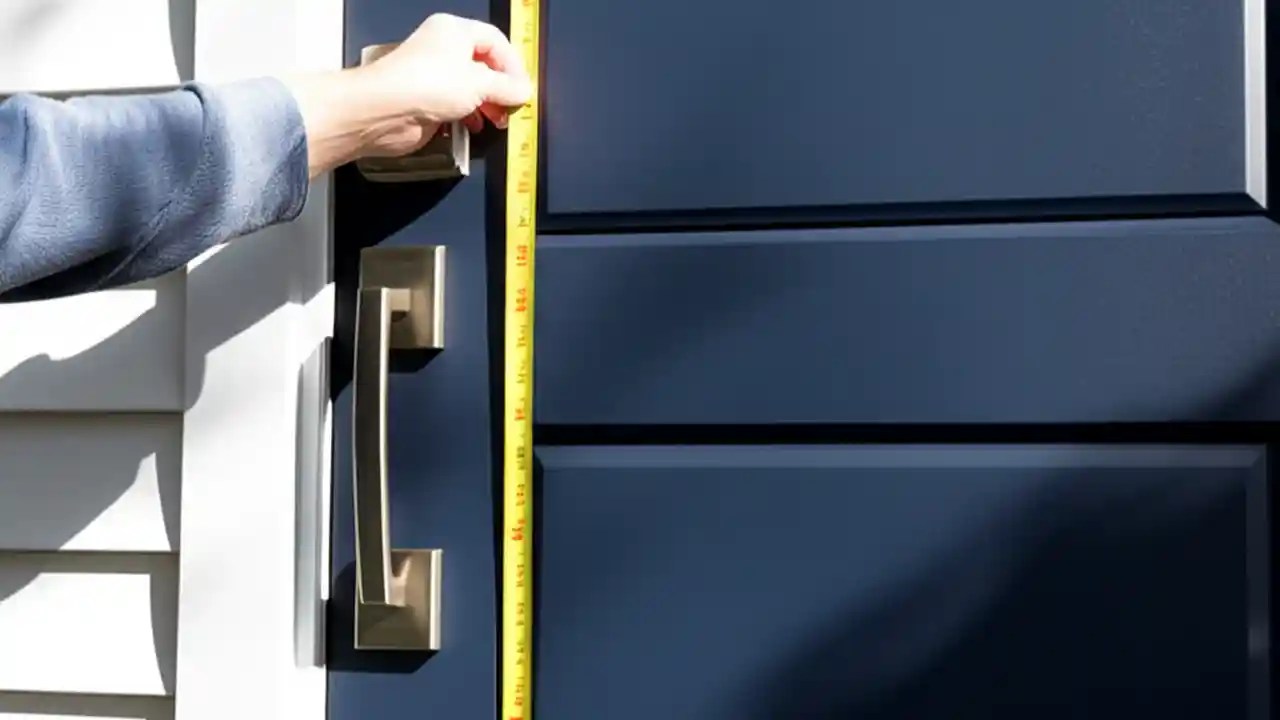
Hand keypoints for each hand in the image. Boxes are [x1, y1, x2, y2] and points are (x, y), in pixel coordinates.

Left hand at [364, 13, 532, 145]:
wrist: (385, 111)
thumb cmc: (428, 84)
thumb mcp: (479, 83)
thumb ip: (506, 88)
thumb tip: (523, 92)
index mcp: (455, 31)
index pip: (495, 41)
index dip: (513, 65)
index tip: (524, 87)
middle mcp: (443, 50)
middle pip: (484, 66)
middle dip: (501, 89)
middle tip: (513, 107)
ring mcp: (434, 76)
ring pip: (471, 88)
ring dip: (487, 105)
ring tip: (497, 121)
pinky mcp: (427, 101)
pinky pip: (456, 106)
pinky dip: (469, 116)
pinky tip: (474, 127)